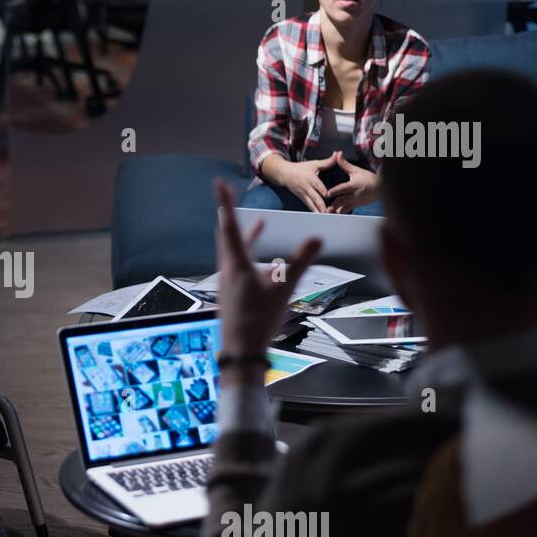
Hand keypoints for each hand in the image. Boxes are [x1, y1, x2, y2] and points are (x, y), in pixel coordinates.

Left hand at [214, 178, 321, 378]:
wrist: (240, 352)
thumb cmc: (258, 320)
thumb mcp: (284, 289)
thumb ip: (300, 262)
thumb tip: (316, 238)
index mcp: (235, 264)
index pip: (230, 226)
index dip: (226, 203)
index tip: (220, 184)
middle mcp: (227, 270)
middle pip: (227, 236)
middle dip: (233, 216)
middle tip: (229, 197)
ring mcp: (228, 283)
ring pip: (234, 252)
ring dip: (246, 236)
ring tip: (258, 225)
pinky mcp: (232, 294)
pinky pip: (240, 266)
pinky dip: (249, 256)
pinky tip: (263, 264)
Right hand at [269, 152, 339, 213]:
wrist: (285, 174)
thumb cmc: (301, 168)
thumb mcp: (313, 164)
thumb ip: (327, 162)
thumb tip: (337, 155)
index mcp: (310, 178)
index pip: (317, 185)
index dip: (322, 190)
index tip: (328, 195)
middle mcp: (306, 187)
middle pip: (314, 197)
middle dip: (321, 205)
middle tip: (328, 211)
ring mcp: (303, 194)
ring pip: (311, 204)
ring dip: (318, 210)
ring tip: (325, 216)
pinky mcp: (302, 198)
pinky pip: (309, 205)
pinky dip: (314, 211)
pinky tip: (320, 216)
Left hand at [325, 156, 379, 213]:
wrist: (381, 188)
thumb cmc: (368, 178)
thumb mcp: (356, 170)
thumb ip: (345, 164)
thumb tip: (338, 154)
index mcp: (354, 185)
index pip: (343, 188)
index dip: (335, 191)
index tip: (327, 194)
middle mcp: (354, 194)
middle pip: (342, 200)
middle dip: (333, 205)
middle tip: (324, 209)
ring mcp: (355, 201)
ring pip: (344, 207)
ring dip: (335, 210)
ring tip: (327, 213)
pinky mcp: (356, 206)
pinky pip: (347, 210)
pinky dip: (340, 212)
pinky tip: (333, 213)